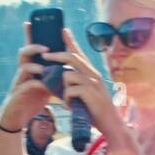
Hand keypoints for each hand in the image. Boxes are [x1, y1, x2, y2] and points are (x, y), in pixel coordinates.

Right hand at [0, 23, 57, 131]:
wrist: (18, 118)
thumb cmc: (31, 100)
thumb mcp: (45, 85)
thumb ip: (53, 76)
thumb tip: (68, 67)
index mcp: (30, 69)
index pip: (29, 49)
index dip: (28, 35)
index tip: (29, 22)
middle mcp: (22, 73)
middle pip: (23, 53)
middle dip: (33, 47)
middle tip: (46, 48)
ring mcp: (18, 83)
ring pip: (22, 67)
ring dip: (34, 66)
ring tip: (44, 68)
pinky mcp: (17, 95)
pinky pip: (25, 86)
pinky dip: (35, 84)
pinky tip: (43, 85)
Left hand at [41, 28, 126, 142]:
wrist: (110, 125)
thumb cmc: (95, 110)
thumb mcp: (85, 94)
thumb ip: (76, 84)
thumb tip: (62, 77)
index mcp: (92, 73)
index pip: (80, 53)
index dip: (71, 41)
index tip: (63, 30)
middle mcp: (93, 74)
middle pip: (72, 57)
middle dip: (56, 55)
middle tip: (44, 56)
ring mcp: (93, 83)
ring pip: (68, 74)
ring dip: (63, 87)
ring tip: (67, 99)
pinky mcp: (91, 93)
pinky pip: (70, 89)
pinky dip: (66, 98)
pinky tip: (69, 106)